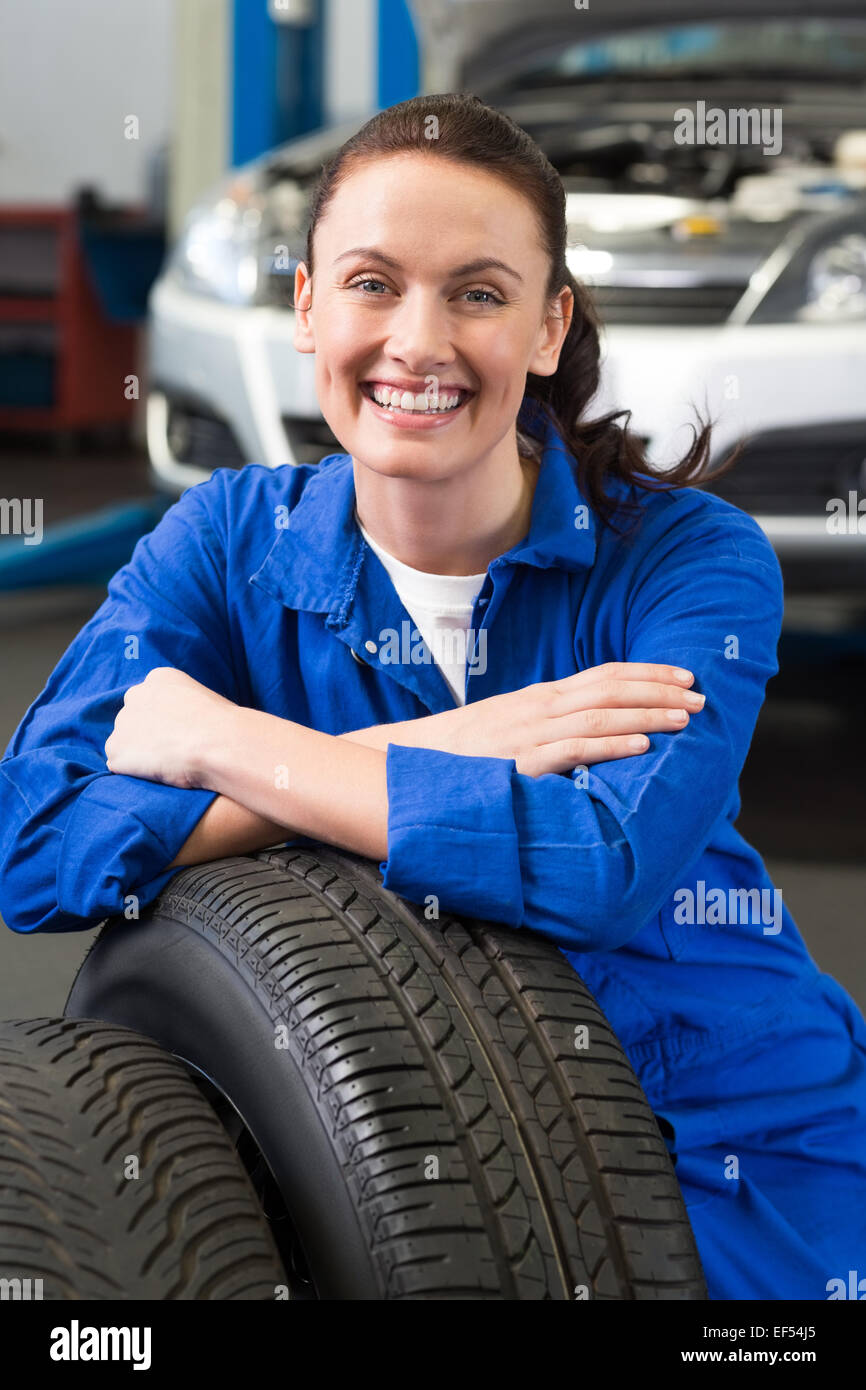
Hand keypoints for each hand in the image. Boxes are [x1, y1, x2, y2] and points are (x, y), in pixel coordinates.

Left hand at [104, 667, 238, 789]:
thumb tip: (187, 725)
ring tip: (168, 764)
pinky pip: (119, 765)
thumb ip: (185, 706)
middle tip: (171, 751)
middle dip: (146, 734)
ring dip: (140, 754)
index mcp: (158, 678)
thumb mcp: (206, 700)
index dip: (164, 720)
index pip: (151, 700)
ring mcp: (122, 723)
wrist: (218, 744)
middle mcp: (134, 695)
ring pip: (125, 743)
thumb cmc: (224, 725)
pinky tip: (158, 774)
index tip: (180, 733)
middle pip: (133, 719)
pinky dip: (134, 772)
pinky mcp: (116, 751)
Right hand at [344, 662, 703, 776]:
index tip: (683, 676)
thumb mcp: (508, 728)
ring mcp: (529, 733)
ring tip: (686, 717)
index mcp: (539, 698)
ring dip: (648, 714)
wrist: (405, 764)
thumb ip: (546, 726)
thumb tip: (588, 730)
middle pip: (610, 689)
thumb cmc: (459, 754)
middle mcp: (538, 708)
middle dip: (659, 690)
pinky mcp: (519, 762)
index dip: (646, 674)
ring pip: (601, 715)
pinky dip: (610, 743)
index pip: (602, 676)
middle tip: (700, 694)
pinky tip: (641, 744)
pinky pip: (573, 749)